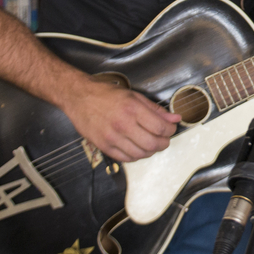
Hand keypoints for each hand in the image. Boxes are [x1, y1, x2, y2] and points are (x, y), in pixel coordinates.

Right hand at [62, 78, 179, 162]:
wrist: (79, 97)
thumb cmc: (105, 94)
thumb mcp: (134, 95)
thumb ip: (155, 109)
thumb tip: (174, 118)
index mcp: (132, 109)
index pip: (160, 127)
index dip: (170, 130)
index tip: (170, 128)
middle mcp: (122, 124)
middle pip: (153, 143)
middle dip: (164, 143)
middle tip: (164, 138)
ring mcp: (112, 137)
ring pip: (141, 154)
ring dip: (151, 151)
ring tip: (151, 143)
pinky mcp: (104, 146)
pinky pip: (126, 158)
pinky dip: (136, 156)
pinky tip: (138, 147)